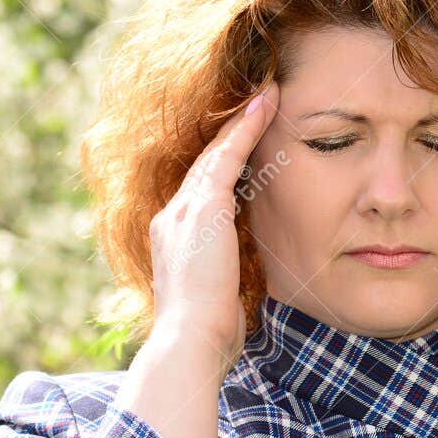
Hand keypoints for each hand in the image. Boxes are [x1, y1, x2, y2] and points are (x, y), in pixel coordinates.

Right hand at [148, 79, 277, 373]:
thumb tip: (237, 295)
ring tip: (266, 93)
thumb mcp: (216, 303)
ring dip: (242, 121)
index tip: (242, 147)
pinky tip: (266, 104)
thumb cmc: (206, 337)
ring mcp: (183, 210)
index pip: (200, 194)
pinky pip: (228, 155)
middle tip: (255, 102)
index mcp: (173, 242)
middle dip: (229, 134)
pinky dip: (247, 128)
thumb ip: (224, 285)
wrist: (188, 344)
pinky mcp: (203, 208)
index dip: (221, 166)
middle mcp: (171, 218)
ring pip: (217, 153)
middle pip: (204, 164)